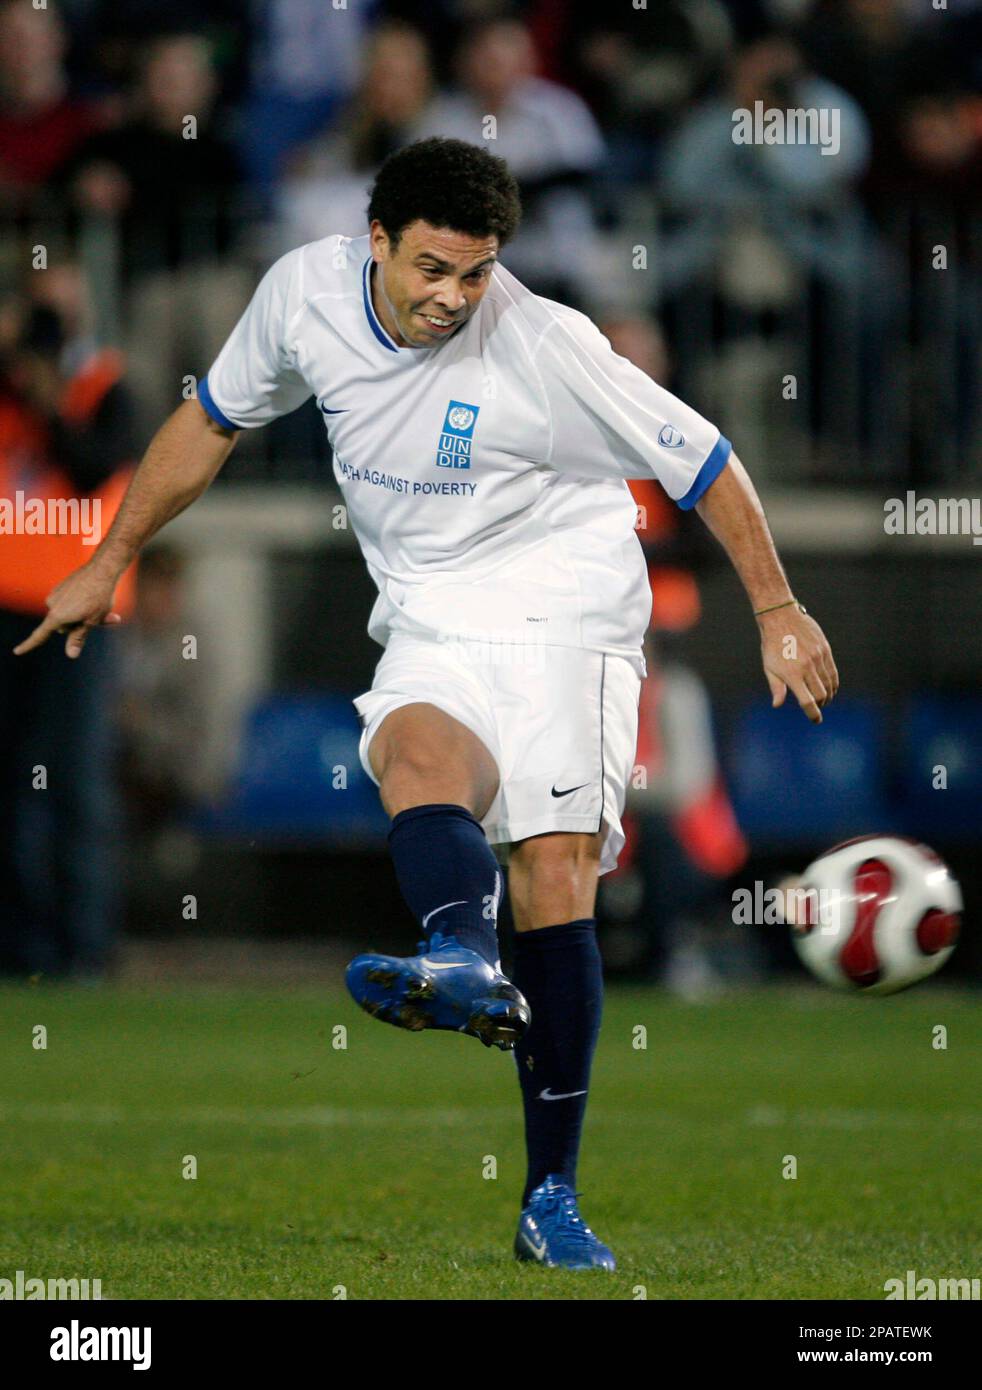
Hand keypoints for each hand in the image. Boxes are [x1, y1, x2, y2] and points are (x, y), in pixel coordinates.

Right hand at [12, 560, 122, 659]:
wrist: (102, 568)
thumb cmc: (99, 596)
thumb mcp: (91, 621)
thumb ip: (78, 638)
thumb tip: (70, 655)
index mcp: (57, 615)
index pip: (40, 635)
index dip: (29, 645)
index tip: (17, 651)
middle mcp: (51, 604)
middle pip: (62, 626)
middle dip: (76, 625)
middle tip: (94, 617)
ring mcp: (55, 594)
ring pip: (66, 614)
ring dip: (79, 614)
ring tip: (96, 605)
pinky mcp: (60, 587)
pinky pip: (67, 603)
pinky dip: (79, 604)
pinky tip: (92, 597)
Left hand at [758, 603, 837, 723]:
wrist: (781, 618)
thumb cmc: (772, 645)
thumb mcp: (769, 667)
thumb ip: (776, 687)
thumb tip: (777, 705)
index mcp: (792, 674)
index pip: (807, 701)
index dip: (813, 714)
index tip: (816, 720)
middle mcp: (807, 667)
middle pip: (821, 695)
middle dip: (820, 705)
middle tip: (817, 707)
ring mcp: (818, 658)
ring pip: (829, 685)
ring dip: (828, 695)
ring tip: (823, 698)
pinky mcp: (825, 650)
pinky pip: (833, 672)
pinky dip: (833, 683)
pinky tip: (829, 687)